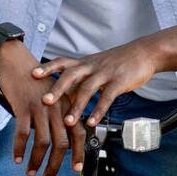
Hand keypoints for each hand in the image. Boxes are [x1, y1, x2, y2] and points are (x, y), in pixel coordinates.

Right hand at [0, 40, 85, 175]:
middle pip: (62, 143)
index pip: (78, 133)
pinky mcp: (23, 107)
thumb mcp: (52, 96)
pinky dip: (19, 149)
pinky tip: (17, 158)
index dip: (78, 153)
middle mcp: (57, 108)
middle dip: (56, 165)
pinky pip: (22, 134)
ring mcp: (40, 108)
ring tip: (30, 172)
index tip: (76, 169)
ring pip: (43, 142)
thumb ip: (58, 116)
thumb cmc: (33, 80)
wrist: (16, 61)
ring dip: (37, 161)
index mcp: (66, 105)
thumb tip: (59, 140)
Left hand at [30, 39, 162, 127]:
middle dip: (57, 88)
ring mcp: (105, 73)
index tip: (32, 74)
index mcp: (85, 62)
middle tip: (45, 101)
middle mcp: (92, 66)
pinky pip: (107, 97)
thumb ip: (80, 78)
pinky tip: (92, 122)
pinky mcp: (119, 82)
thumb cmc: (118, 61)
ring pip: (88, 89)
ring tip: (68, 122)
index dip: (47, 68)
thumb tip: (62, 93)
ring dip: (77, 107)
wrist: (144, 52)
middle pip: (71, 75)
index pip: (62, 62)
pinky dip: (98, 110)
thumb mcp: (96, 65)